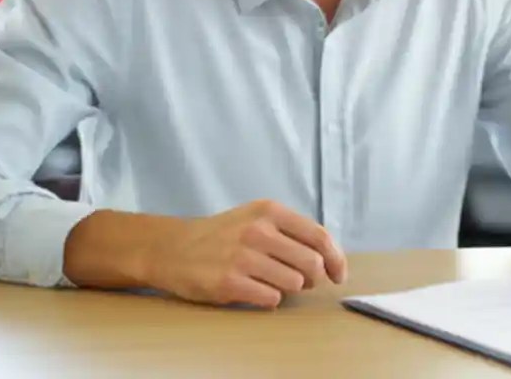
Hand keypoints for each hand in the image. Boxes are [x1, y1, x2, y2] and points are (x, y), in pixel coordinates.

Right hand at [144, 199, 347, 308]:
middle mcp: (258, 230)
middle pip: (311, 263)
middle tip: (302, 281)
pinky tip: (254, 290)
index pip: (319, 236)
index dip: (335, 259)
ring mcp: (243, 256)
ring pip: (294, 284)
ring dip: (289, 289)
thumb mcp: (257, 218)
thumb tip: (329, 258)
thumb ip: (291, 231)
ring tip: (272, 282)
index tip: (338, 274)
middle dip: (313, 278)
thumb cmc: (223, 235)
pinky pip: (271, 299)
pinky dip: (269, 299)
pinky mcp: (229, 282)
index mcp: (270, 211)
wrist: (173, 248)